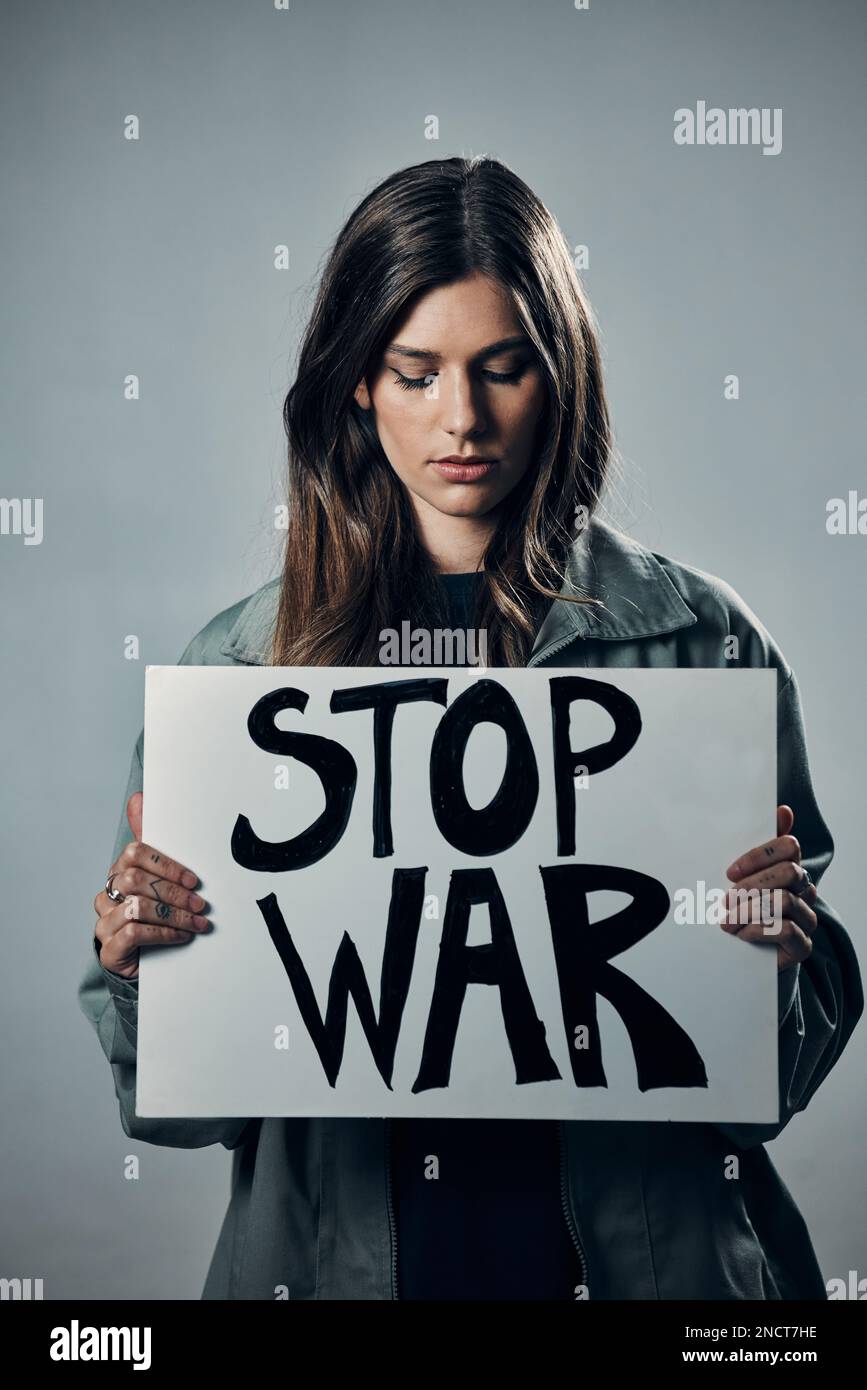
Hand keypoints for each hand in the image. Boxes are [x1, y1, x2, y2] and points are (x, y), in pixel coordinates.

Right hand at [93, 792, 210, 979]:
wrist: (147, 961)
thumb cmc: (155, 914)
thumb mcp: (160, 878)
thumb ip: (155, 844)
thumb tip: (138, 798)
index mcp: (119, 871)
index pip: (135, 854)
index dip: (166, 865)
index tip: (194, 880)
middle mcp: (108, 894)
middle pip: (135, 880)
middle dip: (173, 892)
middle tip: (200, 903)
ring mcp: (105, 922)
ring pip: (135, 907)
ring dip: (173, 915)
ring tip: (197, 922)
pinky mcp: (109, 949)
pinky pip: (132, 933)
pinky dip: (162, 933)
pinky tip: (182, 936)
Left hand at [722, 805, 817, 971]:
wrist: (745, 952)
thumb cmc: (742, 906)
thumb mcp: (742, 875)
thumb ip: (759, 845)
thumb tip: (784, 810)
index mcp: (790, 867)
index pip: (789, 846)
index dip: (759, 855)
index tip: (730, 872)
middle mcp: (804, 889)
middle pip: (788, 872)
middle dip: (751, 886)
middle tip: (725, 900)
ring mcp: (806, 916)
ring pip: (784, 901)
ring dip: (749, 910)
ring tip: (727, 921)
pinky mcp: (803, 944)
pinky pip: (786, 929)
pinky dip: (757, 930)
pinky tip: (741, 933)